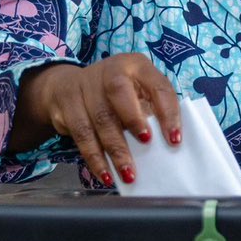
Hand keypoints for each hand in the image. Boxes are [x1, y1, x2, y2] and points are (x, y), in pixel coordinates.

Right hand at [17, 55, 183, 184]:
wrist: (65, 86)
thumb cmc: (114, 95)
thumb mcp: (136, 93)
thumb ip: (151, 112)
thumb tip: (168, 146)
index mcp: (136, 65)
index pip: (157, 86)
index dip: (168, 112)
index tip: (175, 139)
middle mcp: (110, 70)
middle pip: (119, 92)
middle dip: (134, 120)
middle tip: (146, 143)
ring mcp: (85, 86)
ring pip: (100, 119)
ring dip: (116, 150)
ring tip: (128, 174)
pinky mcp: (67, 104)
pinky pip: (82, 135)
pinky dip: (95, 158)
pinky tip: (106, 174)